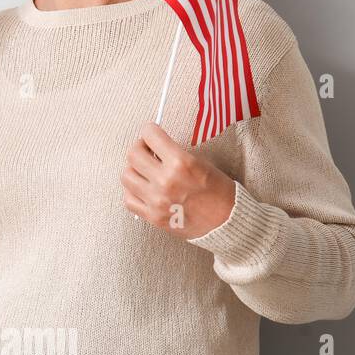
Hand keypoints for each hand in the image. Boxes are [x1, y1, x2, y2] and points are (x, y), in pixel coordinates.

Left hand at [121, 121, 236, 238]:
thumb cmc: (220, 192)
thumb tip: (155, 146)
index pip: (150, 136)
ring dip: (134, 169)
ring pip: (126, 176)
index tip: (150, 131)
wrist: (228, 223)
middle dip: (139, 147)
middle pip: (133, 155)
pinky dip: (132, 191)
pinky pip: (128, 199)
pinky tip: (143, 188)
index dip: (149, 130)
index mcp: (181, 163)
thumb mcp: (203, 163)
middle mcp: (166, 181)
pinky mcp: (152, 217)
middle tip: (146, 149)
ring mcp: (156, 200)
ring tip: (144, 170)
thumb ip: (176, 154)